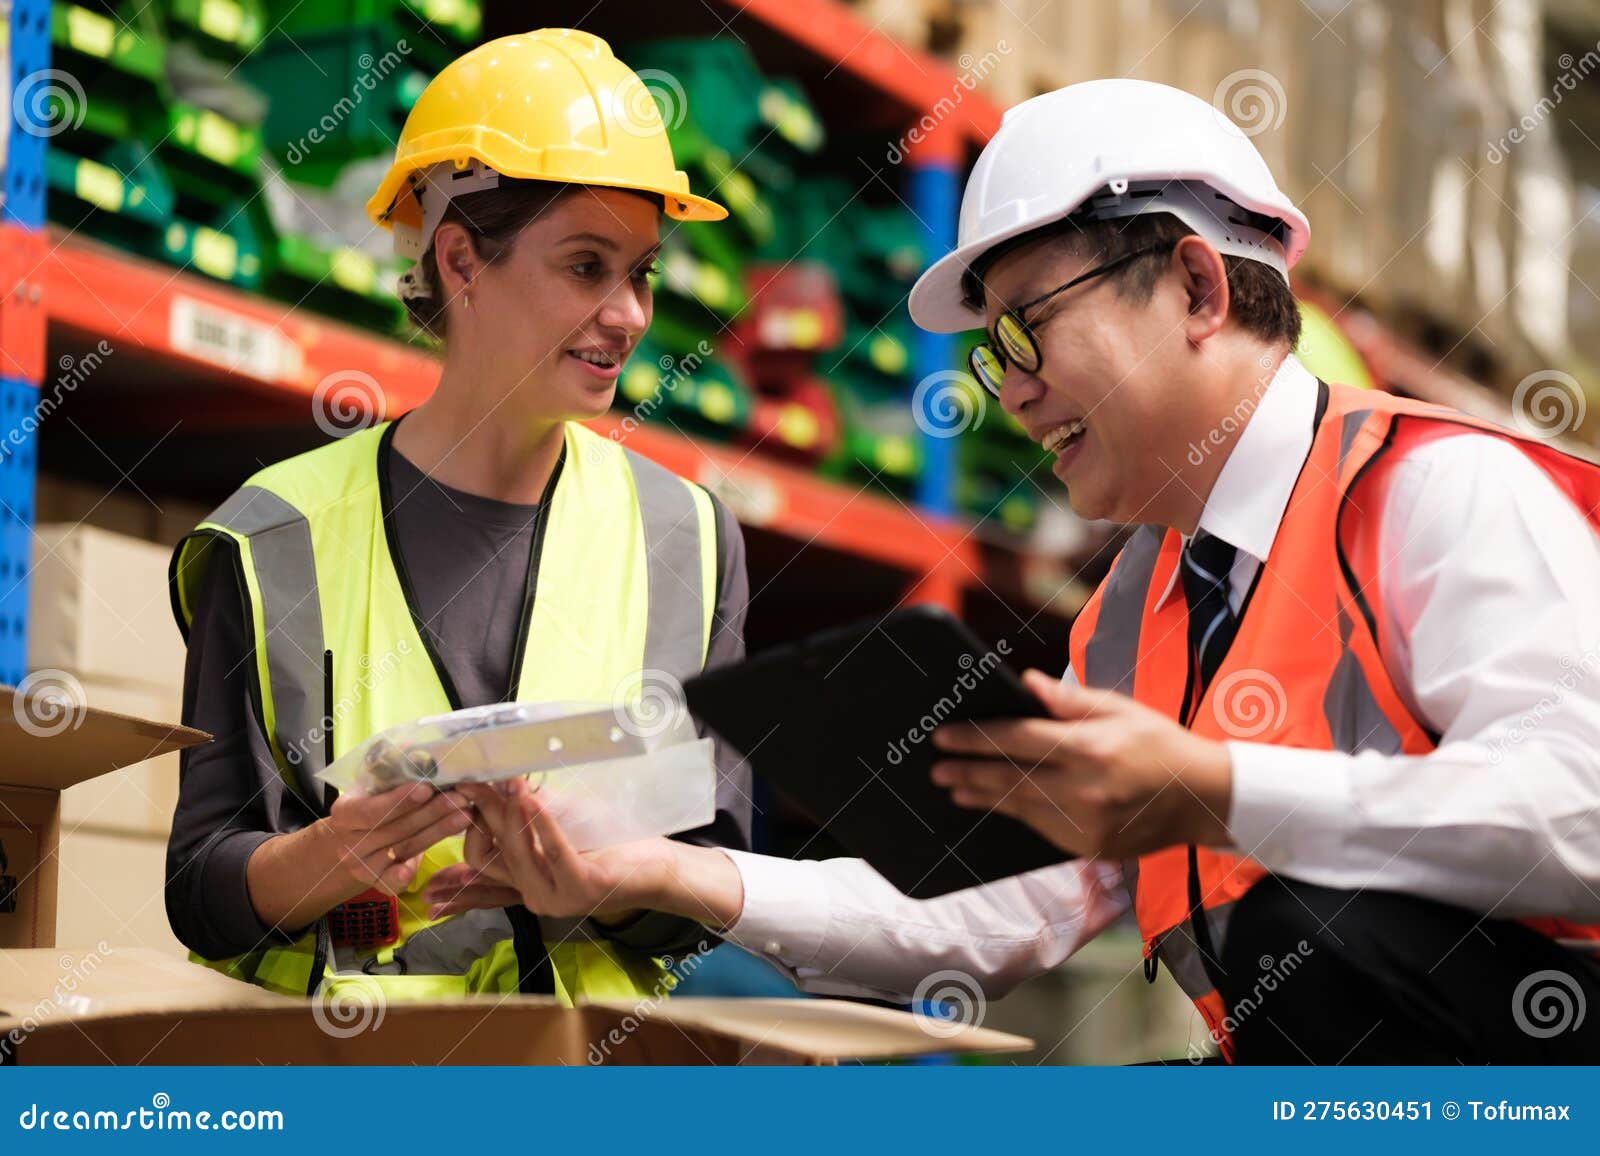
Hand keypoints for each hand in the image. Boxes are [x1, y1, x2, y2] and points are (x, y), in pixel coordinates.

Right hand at [321, 782, 473, 896]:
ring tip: (467, 814)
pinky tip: (423, 864)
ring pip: (406, 847)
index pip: (371, 809)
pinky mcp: (376, 882)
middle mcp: (349, 842)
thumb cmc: (372, 806)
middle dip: (432, 811)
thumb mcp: (374, 786)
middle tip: (461, 797)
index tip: (426, 788)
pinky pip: (393, 881)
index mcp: (345, 812)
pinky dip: (406, 874)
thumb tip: (411, 746)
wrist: (353, 842)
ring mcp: (362, 865)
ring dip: (439, 831)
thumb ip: (390, 769)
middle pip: (396, 828)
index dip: (398, 800)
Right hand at [426, 780, 676, 921]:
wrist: (656, 866)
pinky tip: (534, 800)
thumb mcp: (560, 823)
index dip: (466, 826)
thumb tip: (495, 781)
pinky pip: (554, 853)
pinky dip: (543, 824)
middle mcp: (533, 894)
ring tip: (511, 783)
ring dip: (512, 814)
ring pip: (518, 855)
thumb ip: (528, 813)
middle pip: (490, 855)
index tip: (462, 791)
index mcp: (525, 881)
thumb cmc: (609, 841)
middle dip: (484, 814)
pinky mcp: (581, 889)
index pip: (477, 860)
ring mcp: (556, 896)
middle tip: (482, 779)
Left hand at [931, 670, 1233, 857]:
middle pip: (1011, 779)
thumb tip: (1025, 683)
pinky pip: (1042, 829)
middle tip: (937, 767)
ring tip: (956, 787)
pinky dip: (1017, 814)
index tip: (945, 735)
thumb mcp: (1120, 709)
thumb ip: (1069, 700)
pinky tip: (995, 804)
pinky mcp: (1090, 847)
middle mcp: (1086, 790)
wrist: (1203, 798)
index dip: (977, 737)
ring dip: (985, 796)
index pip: (1020, 740)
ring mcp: (1087, 824)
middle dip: (968, 771)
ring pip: (1022, 808)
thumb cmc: (1159, 744)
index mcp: (1091, 748)